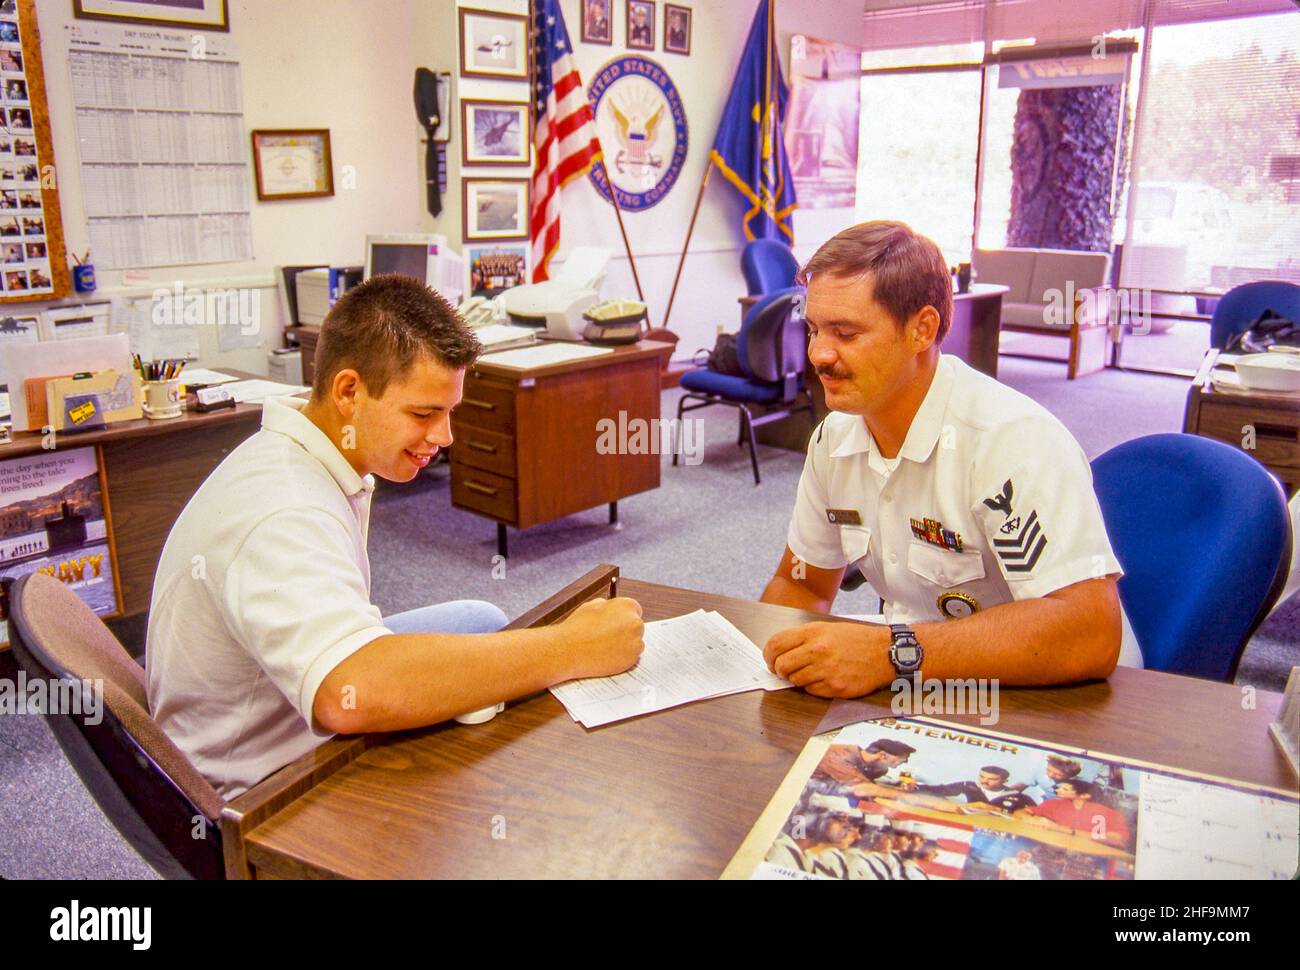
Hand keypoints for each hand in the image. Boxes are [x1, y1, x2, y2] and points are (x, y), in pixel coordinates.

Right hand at [561, 596, 644, 678]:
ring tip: (605, 647)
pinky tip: (607, 655)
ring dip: (625, 645)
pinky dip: (622, 657)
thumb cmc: (577, 628)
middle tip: (609, 637)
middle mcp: (635, 622)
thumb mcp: (591, 606)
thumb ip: (606, 606)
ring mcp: (635, 641)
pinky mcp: (632, 658)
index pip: (635, 610)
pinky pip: (631, 657)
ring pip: (635, 643)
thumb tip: (610, 607)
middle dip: (626, 631)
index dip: (624, 618)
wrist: (568, 649)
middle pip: (636, 627)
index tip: (618, 624)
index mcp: (627, 606)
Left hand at [763, 621, 892, 697]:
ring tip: (807, 673)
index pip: (776, 644)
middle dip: (779, 670)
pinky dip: (812, 687)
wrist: (884, 652)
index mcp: (813, 633)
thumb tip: (781, 652)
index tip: (769, 659)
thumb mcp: (828, 629)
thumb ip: (803, 638)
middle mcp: (817, 650)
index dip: (768, 654)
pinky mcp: (835, 687)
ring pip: (795, 680)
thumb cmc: (856, 640)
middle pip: (781, 665)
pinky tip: (822, 679)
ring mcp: (826, 670)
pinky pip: (811, 691)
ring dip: (796, 679)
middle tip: (783, 671)